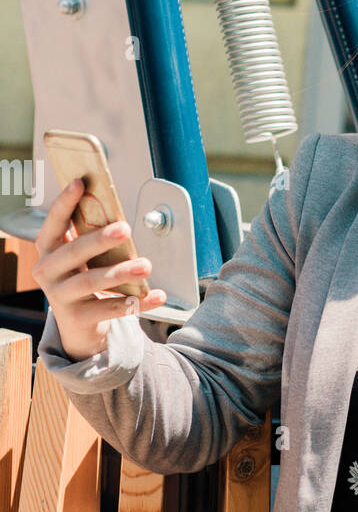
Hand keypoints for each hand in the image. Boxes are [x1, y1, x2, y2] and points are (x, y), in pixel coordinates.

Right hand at [32, 177, 165, 361]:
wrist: (80, 328)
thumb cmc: (83, 282)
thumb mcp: (83, 259)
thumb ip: (92, 239)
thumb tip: (117, 214)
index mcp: (48, 250)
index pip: (53, 223)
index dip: (64, 202)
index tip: (80, 183)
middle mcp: (47, 272)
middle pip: (74, 252)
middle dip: (100, 239)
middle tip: (125, 229)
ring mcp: (59, 297)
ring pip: (90, 281)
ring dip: (120, 272)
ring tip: (145, 265)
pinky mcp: (77, 319)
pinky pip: (110, 309)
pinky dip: (136, 302)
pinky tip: (155, 295)